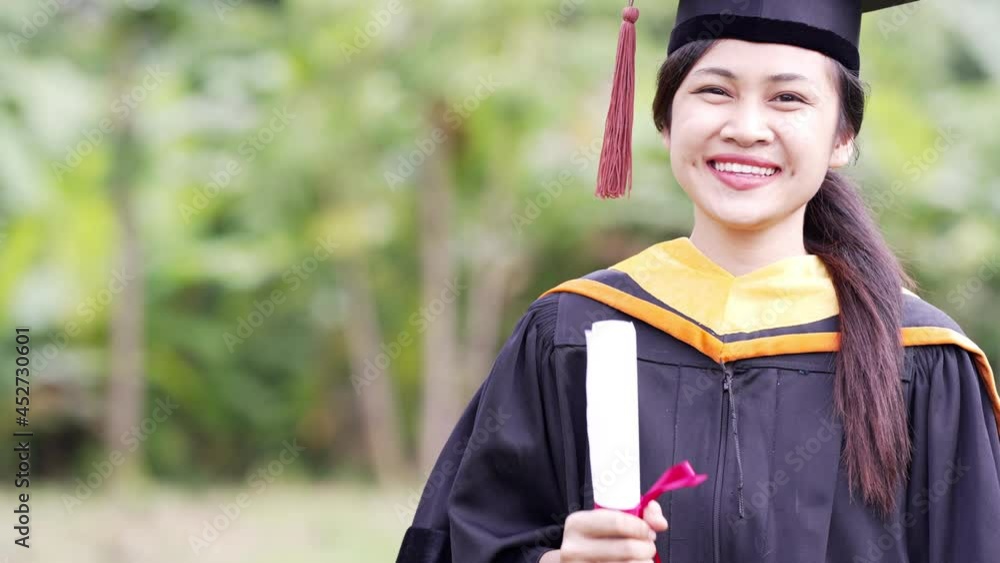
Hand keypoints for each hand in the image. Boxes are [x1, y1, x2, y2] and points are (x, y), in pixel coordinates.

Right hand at [551, 500, 668, 562]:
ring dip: (645, 562)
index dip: (641, 526)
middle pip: (628, 548)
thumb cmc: (598, 540)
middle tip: (647, 546)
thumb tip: (660, 523)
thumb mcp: (610, 520)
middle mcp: (574, 548)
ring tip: (640, 558)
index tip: (647, 530)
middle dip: (647, 547)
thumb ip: (639, 513)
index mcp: (577, 524)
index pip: (618, 522)